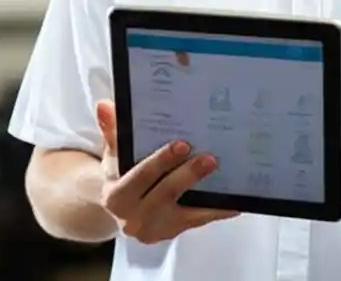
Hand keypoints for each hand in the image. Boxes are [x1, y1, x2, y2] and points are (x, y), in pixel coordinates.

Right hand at [95, 100, 238, 244]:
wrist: (119, 207)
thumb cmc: (120, 174)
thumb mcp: (113, 154)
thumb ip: (112, 131)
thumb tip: (104, 105)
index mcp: (116, 196)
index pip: (139, 177)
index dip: (161, 161)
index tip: (182, 144)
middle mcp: (133, 219)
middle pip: (164, 194)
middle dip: (188, 176)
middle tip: (210, 158)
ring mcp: (155, 229)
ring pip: (185, 213)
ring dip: (208, 197)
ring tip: (228, 179)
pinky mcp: (173, 233)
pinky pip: (198, 222)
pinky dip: (217, 212)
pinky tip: (236, 201)